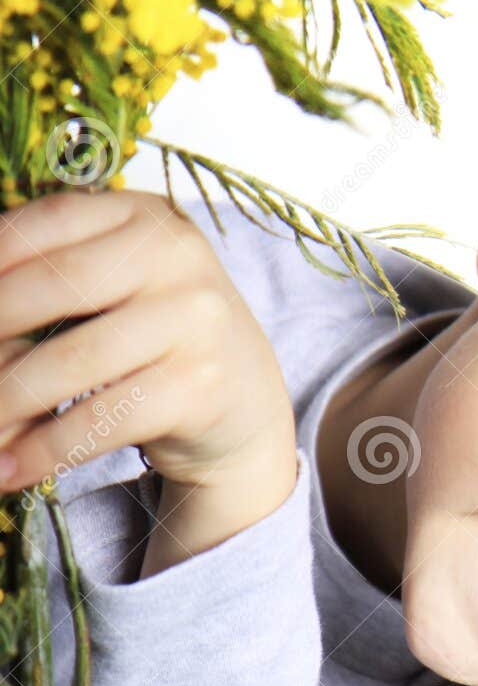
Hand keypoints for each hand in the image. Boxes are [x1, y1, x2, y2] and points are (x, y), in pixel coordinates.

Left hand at [0, 188, 296, 497]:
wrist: (244, 405)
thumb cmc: (158, 337)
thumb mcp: (117, 284)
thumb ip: (47, 278)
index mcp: (144, 215)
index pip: (41, 225)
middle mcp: (177, 255)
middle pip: (50, 288)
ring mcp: (195, 319)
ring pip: (69, 361)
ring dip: (3, 404)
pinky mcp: (200, 386)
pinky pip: (99, 421)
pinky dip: (42, 451)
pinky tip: (7, 469)